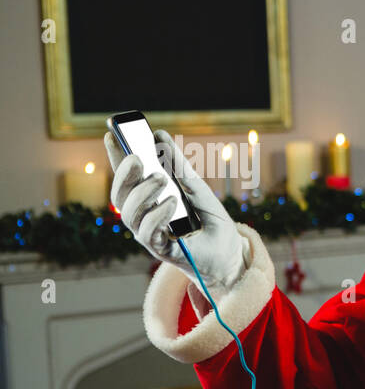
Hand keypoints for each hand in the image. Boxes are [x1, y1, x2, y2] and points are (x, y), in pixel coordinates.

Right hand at [106, 129, 248, 296]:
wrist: (229, 252)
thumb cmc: (210, 219)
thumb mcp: (197, 187)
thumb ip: (179, 166)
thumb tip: (160, 136)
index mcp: (150, 198)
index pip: (128, 176)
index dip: (116, 157)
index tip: (111, 135)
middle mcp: (144, 215)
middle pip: (121, 195)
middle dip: (125, 174)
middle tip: (138, 157)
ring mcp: (149, 233)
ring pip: (130, 214)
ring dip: (143, 193)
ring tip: (161, 178)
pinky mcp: (160, 250)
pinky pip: (148, 232)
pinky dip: (157, 214)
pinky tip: (171, 202)